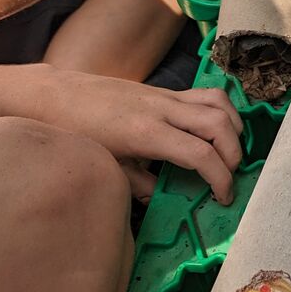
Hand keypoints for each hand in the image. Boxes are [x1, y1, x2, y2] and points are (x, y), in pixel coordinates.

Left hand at [23, 67, 242, 203]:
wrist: (56, 96)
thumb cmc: (76, 132)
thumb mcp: (108, 167)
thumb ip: (140, 186)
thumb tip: (165, 201)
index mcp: (146, 133)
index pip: (200, 155)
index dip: (220, 179)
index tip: (223, 197)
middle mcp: (162, 109)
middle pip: (219, 124)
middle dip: (234, 154)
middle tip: (229, 176)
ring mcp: (166, 95)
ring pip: (219, 102)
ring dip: (234, 128)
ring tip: (229, 152)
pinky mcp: (166, 90)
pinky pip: (206, 94)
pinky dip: (222, 112)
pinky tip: (216, 130)